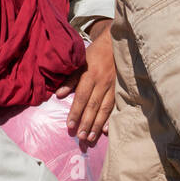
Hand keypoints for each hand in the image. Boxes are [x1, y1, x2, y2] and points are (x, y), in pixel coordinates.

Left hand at [56, 21, 113, 145]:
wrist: (116, 43)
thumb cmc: (94, 53)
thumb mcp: (79, 61)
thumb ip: (70, 79)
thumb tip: (58, 95)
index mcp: (90, 75)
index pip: (81, 97)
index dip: (75, 112)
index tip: (70, 126)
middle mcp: (102, 82)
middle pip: (93, 106)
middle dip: (86, 123)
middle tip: (80, 138)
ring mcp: (113, 86)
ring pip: (105, 109)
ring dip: (97, 125)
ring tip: (90, 138)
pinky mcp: (121, 88)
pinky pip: (116, 106)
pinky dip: (111, 119)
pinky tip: (106, 130)